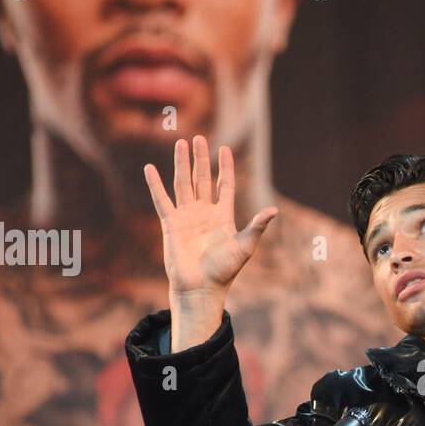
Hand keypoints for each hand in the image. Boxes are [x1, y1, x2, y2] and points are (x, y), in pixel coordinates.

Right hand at [144, 135, 277, 348]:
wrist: (201, 287)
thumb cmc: (224, 271)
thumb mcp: (245, 246)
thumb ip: (257, 226)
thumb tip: (274, 210)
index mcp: (223, 216)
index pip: (225, 185)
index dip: (225, 167)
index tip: (224, 149)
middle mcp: (204, 213)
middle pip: (202, 179)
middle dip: (201, 158)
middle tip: (198, 138)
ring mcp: (187, 217)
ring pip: (183, 183)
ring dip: (182, 164)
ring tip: (180, 143)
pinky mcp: (171, 224)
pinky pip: (162, 199)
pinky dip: (155, 184)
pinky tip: (150, 168)